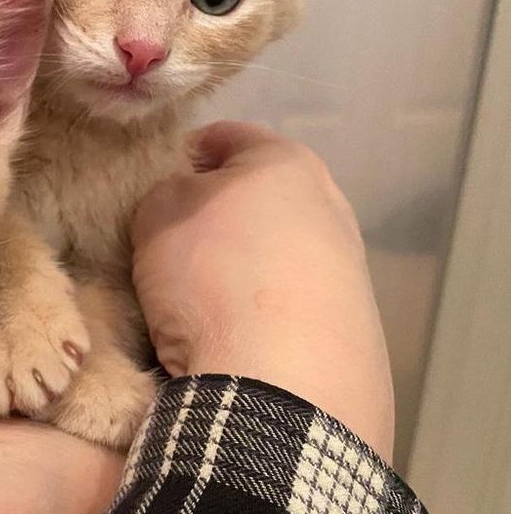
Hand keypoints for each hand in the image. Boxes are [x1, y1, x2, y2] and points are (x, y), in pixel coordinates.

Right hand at [131, 121, 394, 460]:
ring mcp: (350, 265)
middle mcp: (331, 204)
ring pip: (282, 247)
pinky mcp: (356, 323)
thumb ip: (169, 189)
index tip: (157, 182)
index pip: (228, 135)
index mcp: (287, 162)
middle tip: (178, 239)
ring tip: (206, 295)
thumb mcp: (159, 213)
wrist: (282, 378)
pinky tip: (241, 331)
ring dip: (247, 260)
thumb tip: (186, 199)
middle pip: (261, 194)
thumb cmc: (211, 273)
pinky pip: (296, 298)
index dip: (185, 152)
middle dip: (220, 210)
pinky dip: (267, 305)